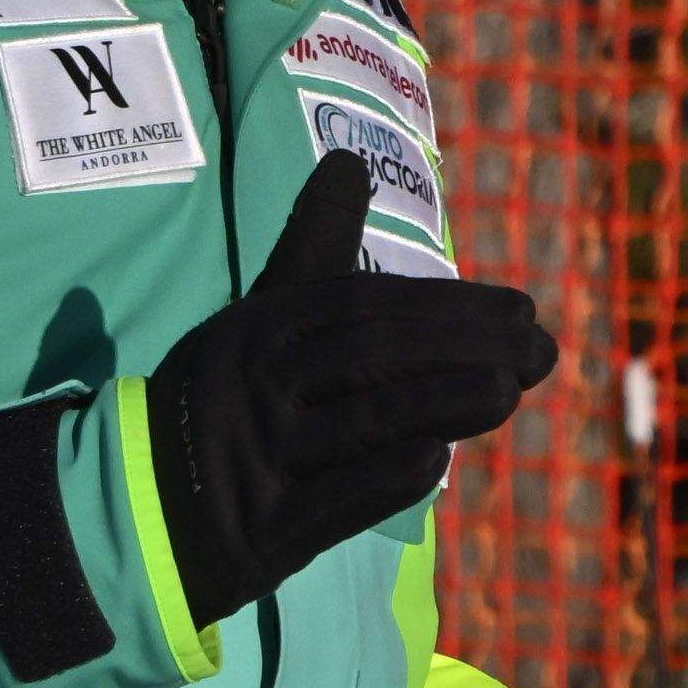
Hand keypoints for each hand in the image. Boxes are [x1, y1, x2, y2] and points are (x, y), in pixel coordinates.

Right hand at [144, 156, 555, 614]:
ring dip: (441, 402)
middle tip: (542, 352)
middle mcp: (257, 380)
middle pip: (373, 353)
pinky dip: (381, 479)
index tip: (522, 309)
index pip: (368, 304)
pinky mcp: (261, 527)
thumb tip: (349, 160)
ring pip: (361, 419)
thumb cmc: (228, 398)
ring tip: (510, 393)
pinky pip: (329, 501)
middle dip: (466, 348)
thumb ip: (314, 246)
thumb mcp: (262, 316)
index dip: (450, 304)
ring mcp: (257, 455)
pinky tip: (435, 461)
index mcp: (263, 326)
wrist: (145, 502)